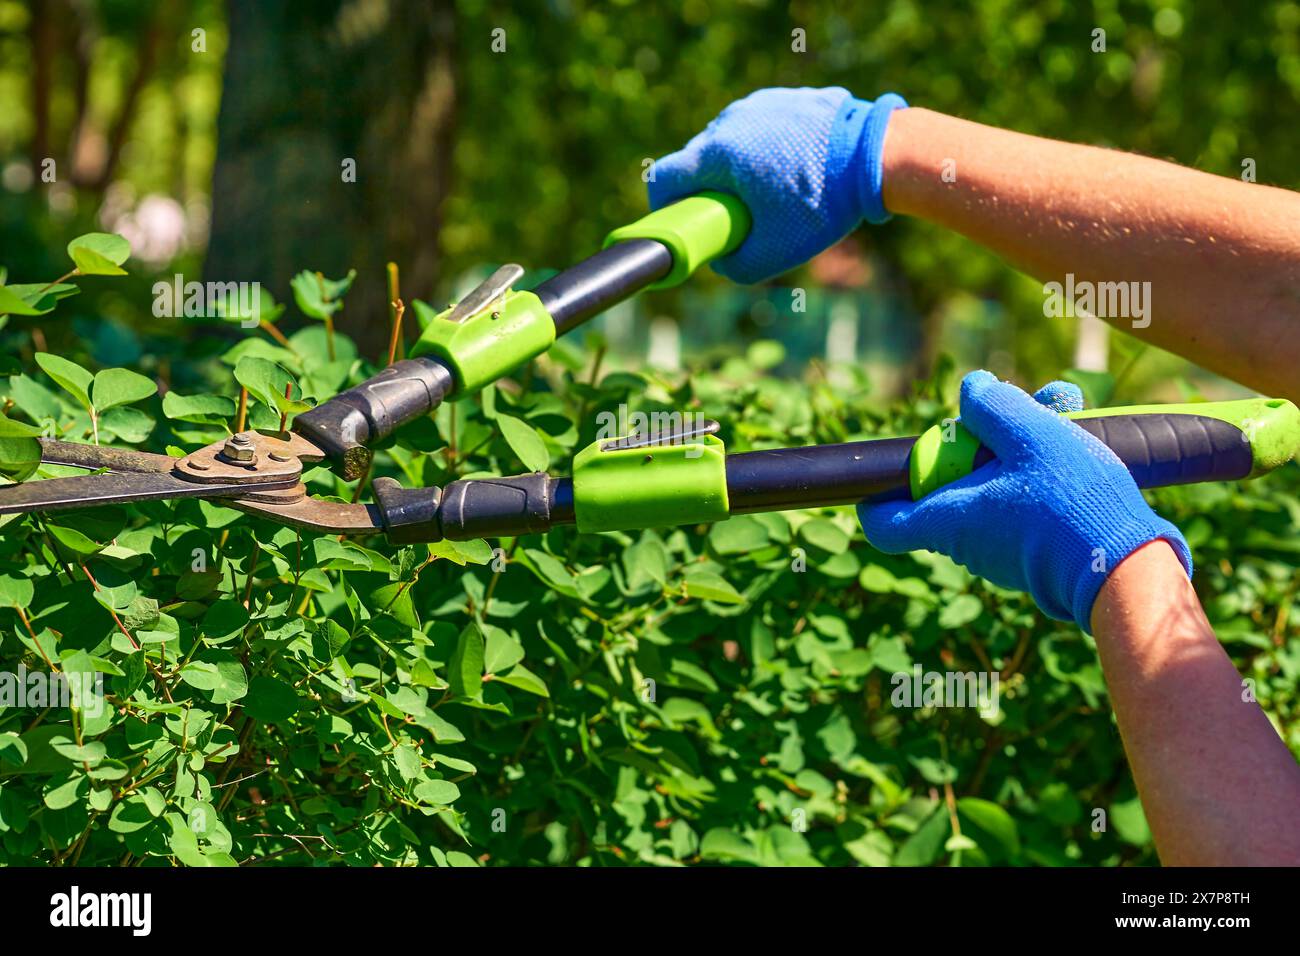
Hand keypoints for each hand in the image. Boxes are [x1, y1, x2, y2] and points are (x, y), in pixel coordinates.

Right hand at [647, 86, 907, 283]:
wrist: (878, 156)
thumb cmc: (822, 205)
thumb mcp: (771, 253)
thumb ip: (732, 266)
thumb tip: (719, 259)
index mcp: (716, 154)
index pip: (663, 178)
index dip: (664, 207)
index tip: (681, 223)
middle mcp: (729, 121)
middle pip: (698, 161)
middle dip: (708, 191)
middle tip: (736, 217)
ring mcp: (759, 104)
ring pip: (731, 143)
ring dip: (740, 169)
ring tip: (775, 193)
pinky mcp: (787, 97)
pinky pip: (763, 127)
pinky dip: (769, 149)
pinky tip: (798, 170)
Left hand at [858, 370, 1192, 630]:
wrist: (1130, 567)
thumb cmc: (1073, 502)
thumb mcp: (1032, 435)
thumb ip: (994, 408)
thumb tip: (971, 389)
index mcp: (948, 519)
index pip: (886, 522)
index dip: (878, 495)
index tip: (889, 469)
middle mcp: (968, 543)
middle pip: (952, 482)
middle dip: (983, 436)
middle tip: (1024, 403)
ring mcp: (1002, 553)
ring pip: (995, 486)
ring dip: (1022, 445)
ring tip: (1067, 406)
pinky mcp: (1037, 554)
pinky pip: (1025, 504)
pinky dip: (1043, 472)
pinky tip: (1083, 438)